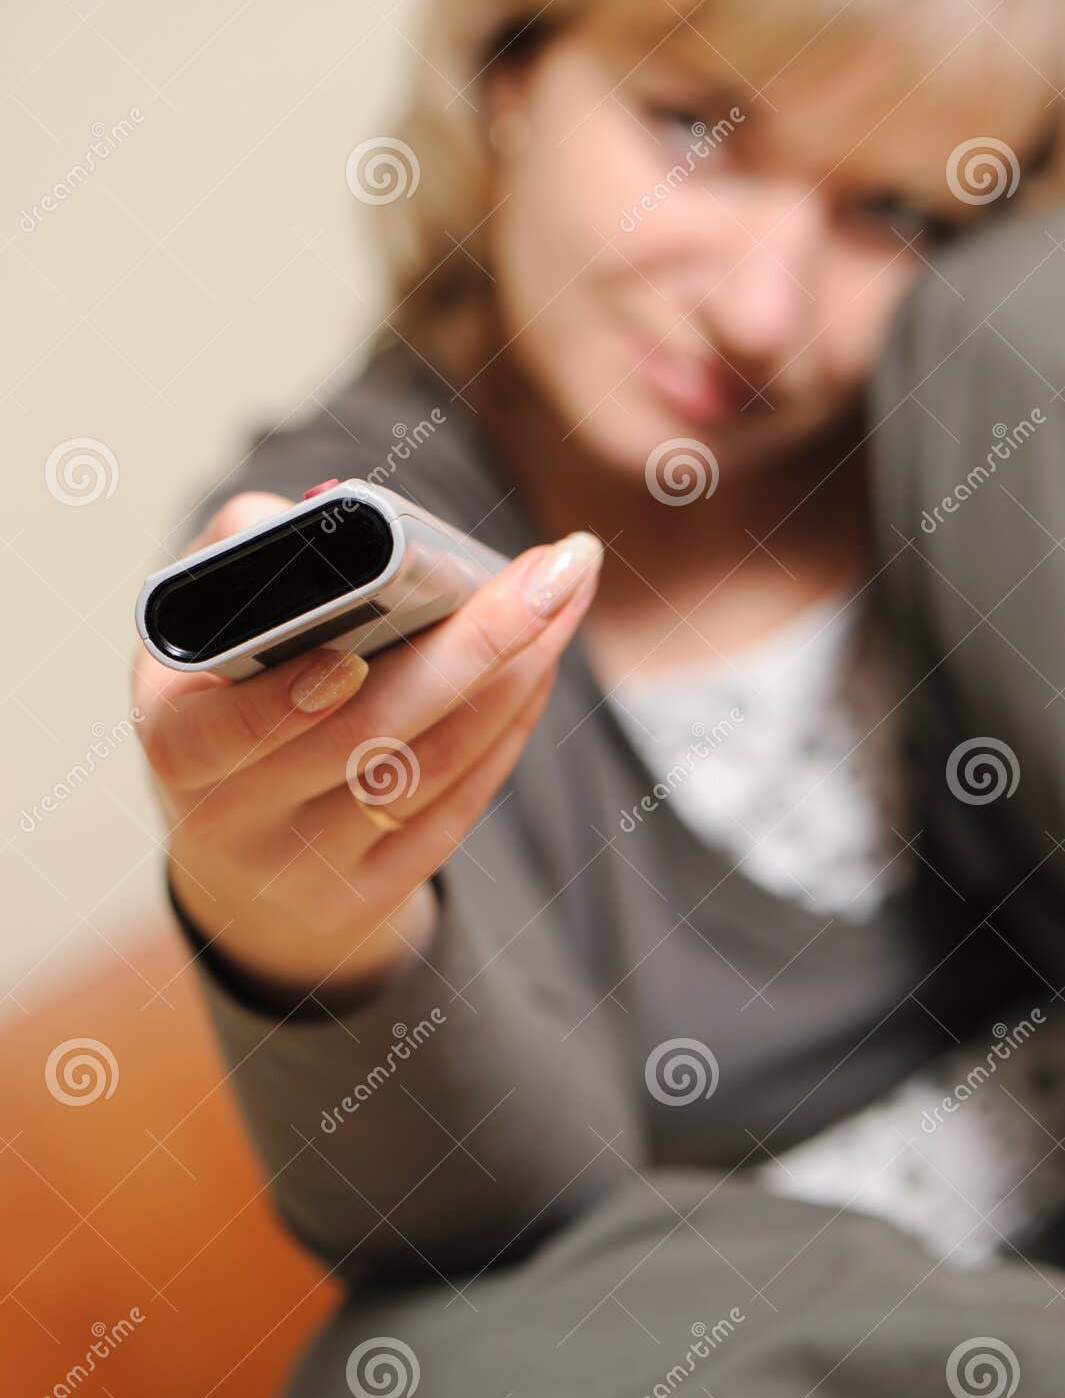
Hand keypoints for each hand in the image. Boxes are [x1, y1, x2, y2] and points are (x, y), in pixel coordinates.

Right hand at [134, 492, 601, 1003]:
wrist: (239, 866)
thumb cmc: (222, 711)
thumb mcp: (192, 642)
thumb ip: (239, 557)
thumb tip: (326, 506)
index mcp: (177, 747)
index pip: (228, 728)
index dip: (289, 698)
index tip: (356, 649)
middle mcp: (237, 819)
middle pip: (369, 734)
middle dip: (475, 643)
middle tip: (552, 570)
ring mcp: (311, 867)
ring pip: (435, 764)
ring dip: (517, 672)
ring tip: (567, 594)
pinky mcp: (374, 891)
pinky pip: (462, 802)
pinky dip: (512, 723)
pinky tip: (543, 660)